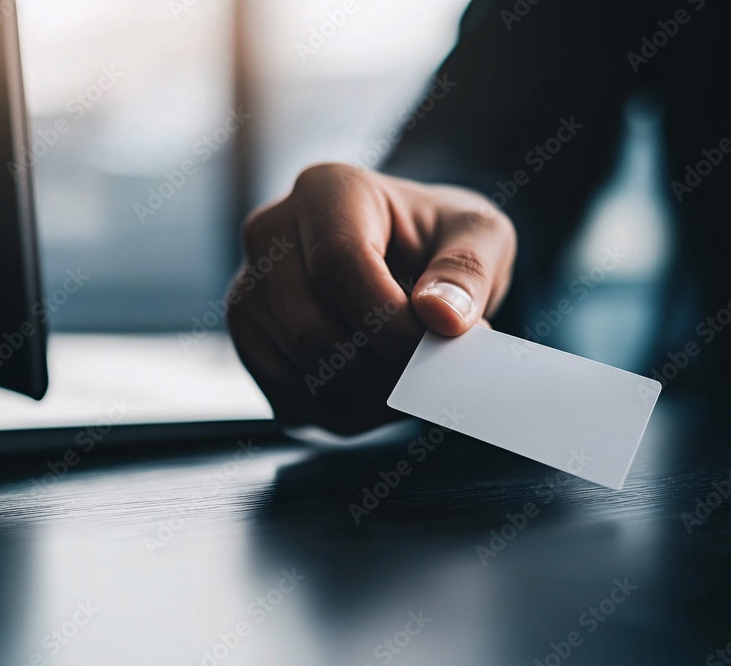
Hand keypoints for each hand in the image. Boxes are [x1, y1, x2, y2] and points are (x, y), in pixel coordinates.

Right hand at [227, 163, 516, 433]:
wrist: (412, 255)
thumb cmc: (442, 239)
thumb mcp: (480, 234)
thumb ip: (467, 270)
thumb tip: (441, 316)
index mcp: (326, 190)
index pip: (338, 263)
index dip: (390, 321)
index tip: (440, 348)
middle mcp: (271, 234)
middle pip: (308, 324)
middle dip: (380, 366)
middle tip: (434, 375)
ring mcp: (250, 291)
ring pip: (297, 368)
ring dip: (367, 394)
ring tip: (414, 379)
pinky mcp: (251, 343)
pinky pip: (292, 398)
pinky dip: (346, 411)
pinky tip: (384, 389)